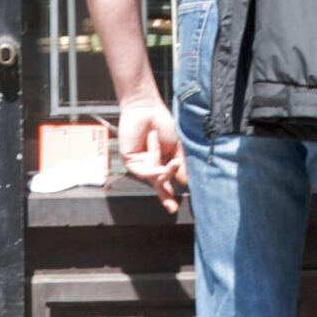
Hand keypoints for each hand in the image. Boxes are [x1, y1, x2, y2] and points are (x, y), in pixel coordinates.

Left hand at [118, 91, 186, 214]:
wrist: (147, 109)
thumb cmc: (161, 123)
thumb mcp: (176, 147)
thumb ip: (180, 165)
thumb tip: (186, 182)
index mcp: (162, 162)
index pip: (166, 182)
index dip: (170, 195)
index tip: (174, 208)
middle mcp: (150, 165)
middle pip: (158, 185)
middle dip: (165, 195)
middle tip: (172, 206)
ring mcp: (140, 164)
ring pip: (154, 178)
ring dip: (164, 171)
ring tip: (172, 159)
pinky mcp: (130, 161)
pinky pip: (144, 172)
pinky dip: (154, 165)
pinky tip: (158, 156)